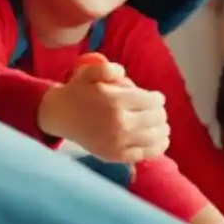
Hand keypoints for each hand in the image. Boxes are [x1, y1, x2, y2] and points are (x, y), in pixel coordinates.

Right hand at [38, 53, 169, 162]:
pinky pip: (146, 153)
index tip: (156, 98)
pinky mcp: (117, 155)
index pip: (151, 101)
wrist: (61, 117)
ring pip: (155, 136)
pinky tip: (162, 140)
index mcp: (115, 101)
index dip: (157, 98)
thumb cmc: (79, 92)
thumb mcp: (89, 72)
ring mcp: (119, 142)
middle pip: (156, 118)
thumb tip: (122, 73)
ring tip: (162, 125)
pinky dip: (158, 147)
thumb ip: (107, 68)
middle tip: (157, 111)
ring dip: (162, 129)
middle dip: (160, 112)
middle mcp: (119, 123)